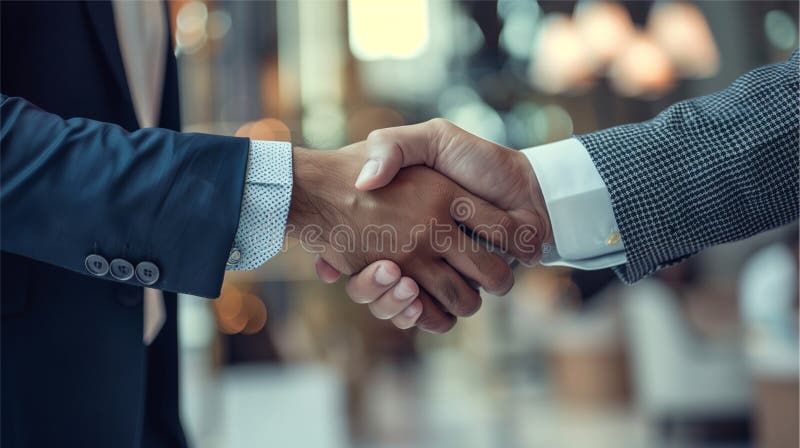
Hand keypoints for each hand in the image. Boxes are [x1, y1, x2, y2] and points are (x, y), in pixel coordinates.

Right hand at [316, 119, 551, 329]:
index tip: (336, 259)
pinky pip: (429, 318)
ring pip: (399, 304)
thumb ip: (394, 146)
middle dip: (373, 287)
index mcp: (399, 218)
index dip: (339, 257)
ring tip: (405, 283)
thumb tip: (364, 182)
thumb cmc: (479, 161)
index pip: (351, 249)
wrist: (529, 190)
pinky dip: (423, 318)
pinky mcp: (455, 291)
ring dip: (396, 302)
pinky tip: (418, 302)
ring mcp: (432, 272)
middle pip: (374, 284)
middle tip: (387, 269)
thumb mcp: (432, 139)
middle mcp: (412, 248)